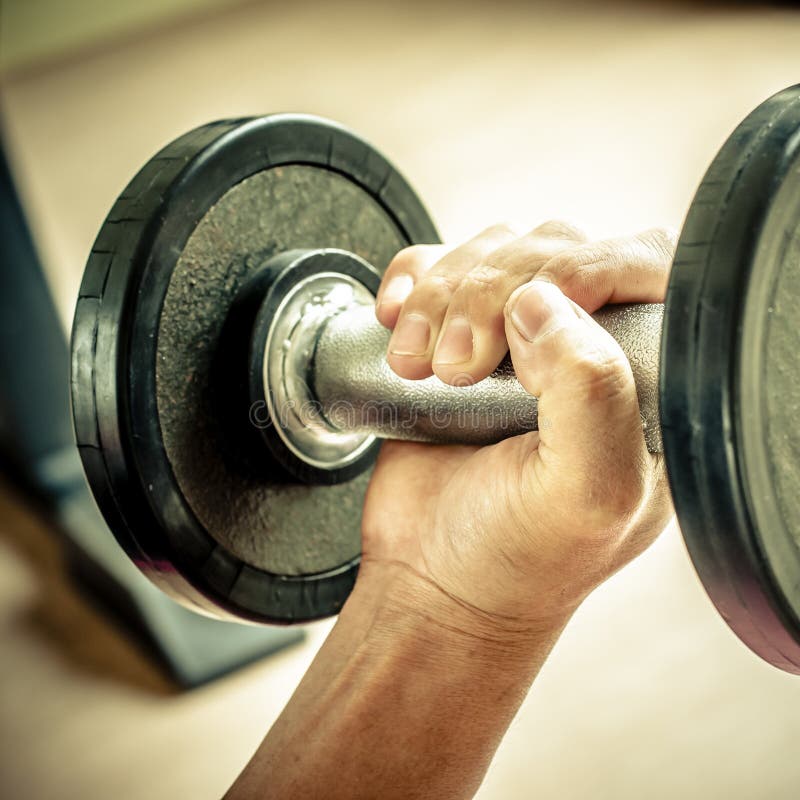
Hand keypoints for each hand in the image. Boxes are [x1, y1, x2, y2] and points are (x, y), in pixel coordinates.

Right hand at [361, 222, 675, 629]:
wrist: (432, 583)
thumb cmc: (516, 560)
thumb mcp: (583, 497)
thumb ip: (591, 397)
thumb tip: (543, 304)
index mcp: (648, 386)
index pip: (644, 269)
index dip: (584, 268)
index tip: (522, 316)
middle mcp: (590, 354)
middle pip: (556, 247)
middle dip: (491, 294)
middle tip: (459, 366)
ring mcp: (520, 341)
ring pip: (492, 250)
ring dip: (442, 297)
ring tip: (421, 367)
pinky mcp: (458, 338)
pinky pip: (438, 267)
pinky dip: (410, 283)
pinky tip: (399, 324)